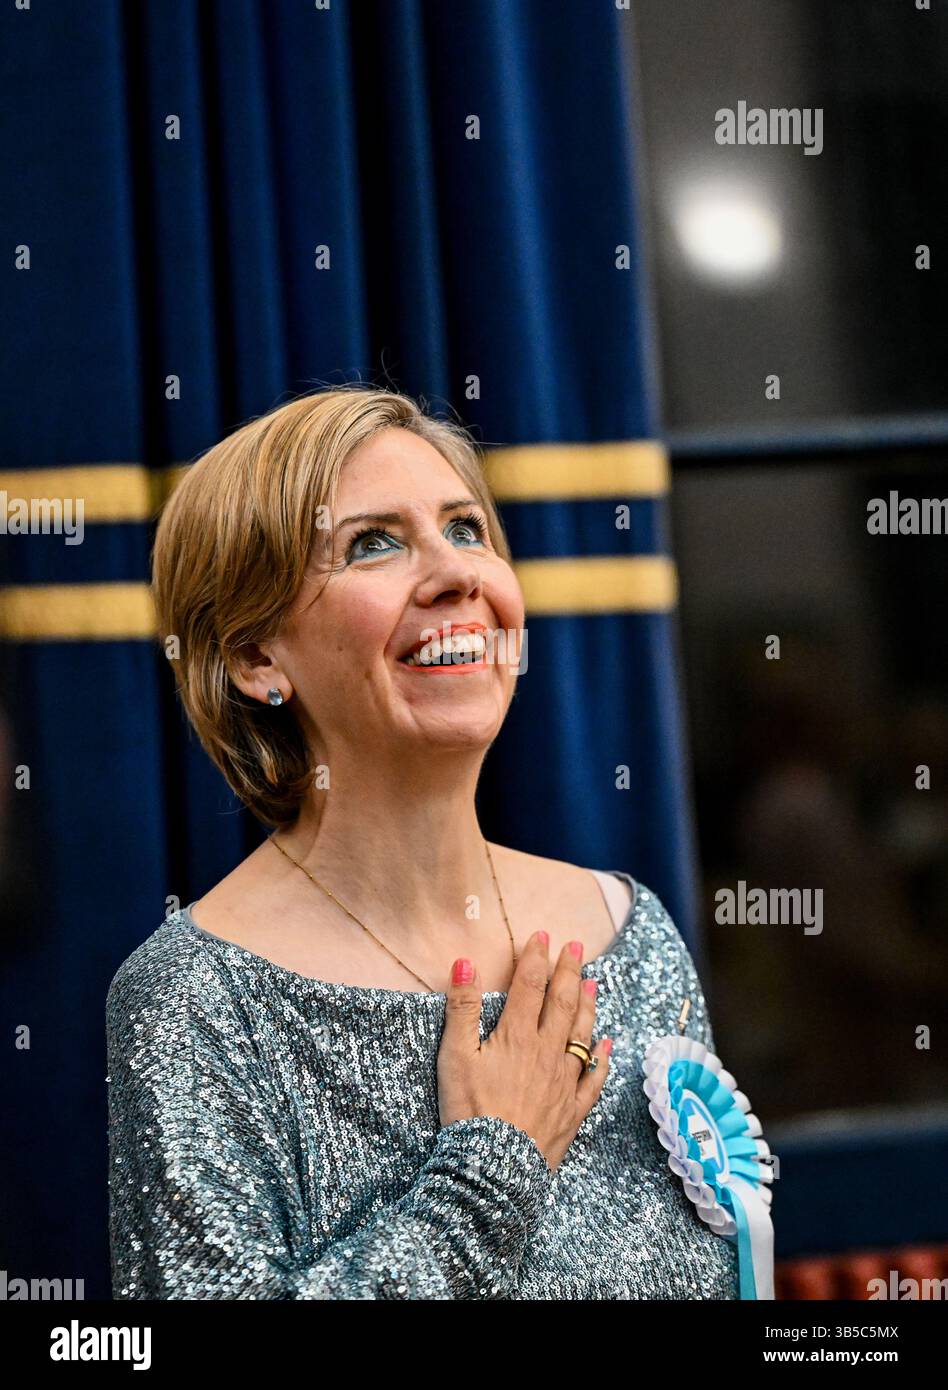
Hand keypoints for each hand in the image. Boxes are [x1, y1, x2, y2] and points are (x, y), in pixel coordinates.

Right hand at [436, 931, 611, 1170]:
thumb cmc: (468, 1111)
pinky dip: (602, 1058)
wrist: (493, 1167)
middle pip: (562, 1003)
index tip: (542, 935)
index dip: (536, 958)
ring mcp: (564, 1081)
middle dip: (570, 971)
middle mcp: (546, 1052)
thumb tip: (464, 962)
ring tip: (594, 983)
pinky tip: (607, 1044)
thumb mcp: (454, 1056)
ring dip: (588, 1006)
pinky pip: (593, 1078)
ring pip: (582, 1034)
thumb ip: (461, 1008)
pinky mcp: (572, 1110)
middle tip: (577, 947)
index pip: (530, 986)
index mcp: (517, 1036)